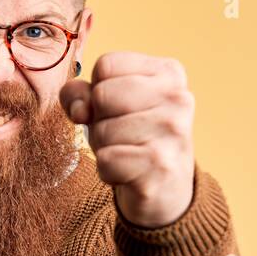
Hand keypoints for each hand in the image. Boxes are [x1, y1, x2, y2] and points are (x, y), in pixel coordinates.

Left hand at [60, 52, 195, 227]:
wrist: (167, 190)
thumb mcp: (109, 106)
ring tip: (127, 154)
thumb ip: (81, 93)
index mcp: (169, 72)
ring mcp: (172, 131)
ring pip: (102, 130)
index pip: (106, 65)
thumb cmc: (133, 138)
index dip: (97, 90)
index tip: (117, 108)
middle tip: (121, 135)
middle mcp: (178, 97)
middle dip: (98, 120)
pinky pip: (106, 160)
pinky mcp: (161, 164)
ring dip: (103, 148)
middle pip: (102, 95)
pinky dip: (107, 171)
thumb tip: (79, 110)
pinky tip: (129, 173)